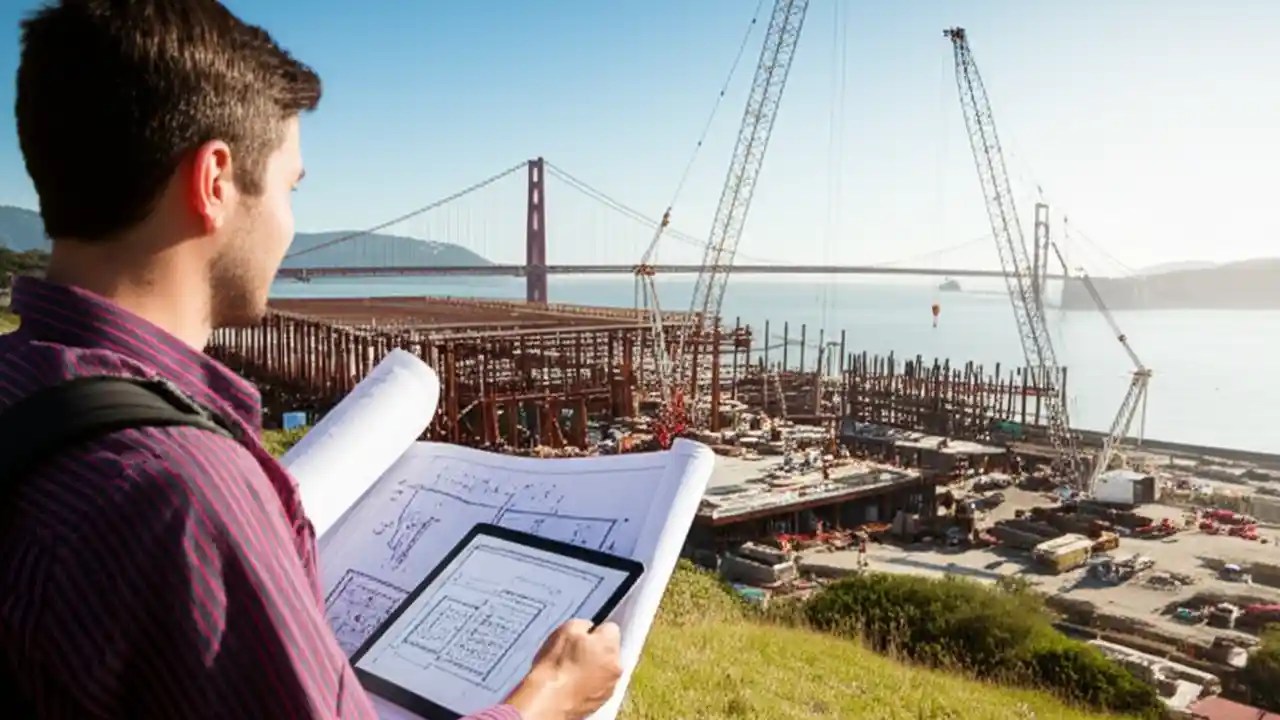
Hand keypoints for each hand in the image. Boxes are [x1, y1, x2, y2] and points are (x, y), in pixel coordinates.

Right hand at [504, 619, 622, 719]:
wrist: (550, 700)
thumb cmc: (557, 666)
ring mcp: (610, 686)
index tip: (582, 635)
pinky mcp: (602, 701)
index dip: (594, 630)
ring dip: (593, 668)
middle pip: (610, 650)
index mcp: (610, 644)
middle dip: (596, 650)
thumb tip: (588, 628)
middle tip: (574, 654)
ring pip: (604, 669)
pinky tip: (572, 684)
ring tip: (570, 671)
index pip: (610, 628)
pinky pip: (598, 686)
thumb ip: (584, 624)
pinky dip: (588, 684)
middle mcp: (616, 665)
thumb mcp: (567, 629)